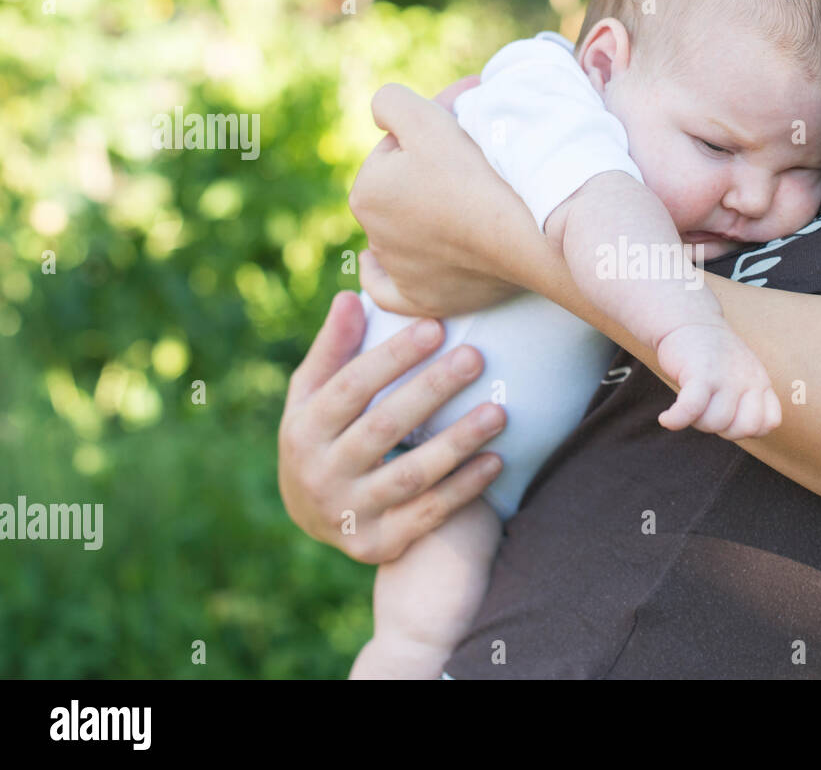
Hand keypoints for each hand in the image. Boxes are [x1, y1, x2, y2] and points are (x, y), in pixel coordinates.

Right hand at [277, 290, 506, 563]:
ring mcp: (349, 513)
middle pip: (383, 428)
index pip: (350, 386)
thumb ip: (334, 349)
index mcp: (302, 429)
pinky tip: (496, 460)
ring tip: (499, 412)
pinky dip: (464, 488)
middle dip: (432, 390)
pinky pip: (429, 514)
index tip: (436, 326)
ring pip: (411, 475)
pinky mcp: (377, 545)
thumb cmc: (322, 435)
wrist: (313, 516)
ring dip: (458, 442)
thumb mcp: (312, 395)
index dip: (393, 356)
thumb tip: (351, 296)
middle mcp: (320, 474)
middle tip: (476, 357)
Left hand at [350, 78, 536, 317]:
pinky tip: (375, 264)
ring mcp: (400, 273)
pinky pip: (387, 290)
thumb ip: (390, 102)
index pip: (397, 148)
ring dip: (423, 215)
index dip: (429, 136)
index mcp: (366, 193)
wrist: (524, 237)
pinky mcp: (423, 300)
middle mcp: (375, 237)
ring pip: (403, 231)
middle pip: (402, 189)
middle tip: (474, 165)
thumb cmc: (476, 178)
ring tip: (464, 203)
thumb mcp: (425, 118)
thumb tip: (383, 113)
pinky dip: (381, 276)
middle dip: (427, 174)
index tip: (466, 134)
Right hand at [654, 322, 782, 439]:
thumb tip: (742, 432)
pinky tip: (666, 419)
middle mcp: (747, 379)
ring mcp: (725, 376)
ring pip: (715, 422)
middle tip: (706, 412)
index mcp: (760, 381)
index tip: (728, 417)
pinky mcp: (700, 372)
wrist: (688, 320)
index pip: (770, 422)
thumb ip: (749, 402)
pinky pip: (691, 409)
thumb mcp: (742, 375)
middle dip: (720, 429)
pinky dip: (676, 419)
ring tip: (687, 407)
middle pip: (741, 428)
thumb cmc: (713, 356)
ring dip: (695, 422)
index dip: (748, 430)